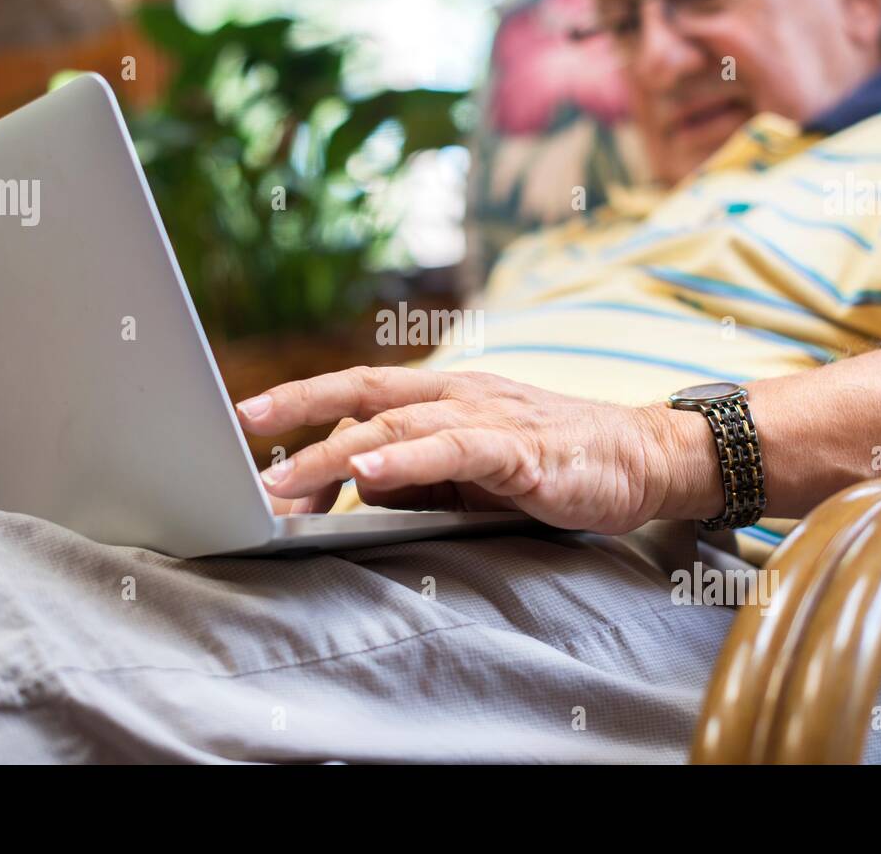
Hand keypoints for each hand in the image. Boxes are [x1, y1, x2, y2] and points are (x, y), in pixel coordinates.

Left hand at [235, 366, 704, 533]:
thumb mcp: (469, 473)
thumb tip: (355, 489)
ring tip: (283, 477)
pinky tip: (366, 474)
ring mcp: (488, 417)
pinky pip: (453, 450)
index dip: (304, 400)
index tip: (247, 422)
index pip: (361, 391)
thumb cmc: (551, 465)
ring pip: (398, 424)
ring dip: (335, 453)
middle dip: (298, 407)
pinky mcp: (519, 448)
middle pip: (365, 393)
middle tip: (240, 426)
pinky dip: (406, 460)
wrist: (640, 458)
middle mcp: (458, 395)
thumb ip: (415, 474)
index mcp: (443, 397)